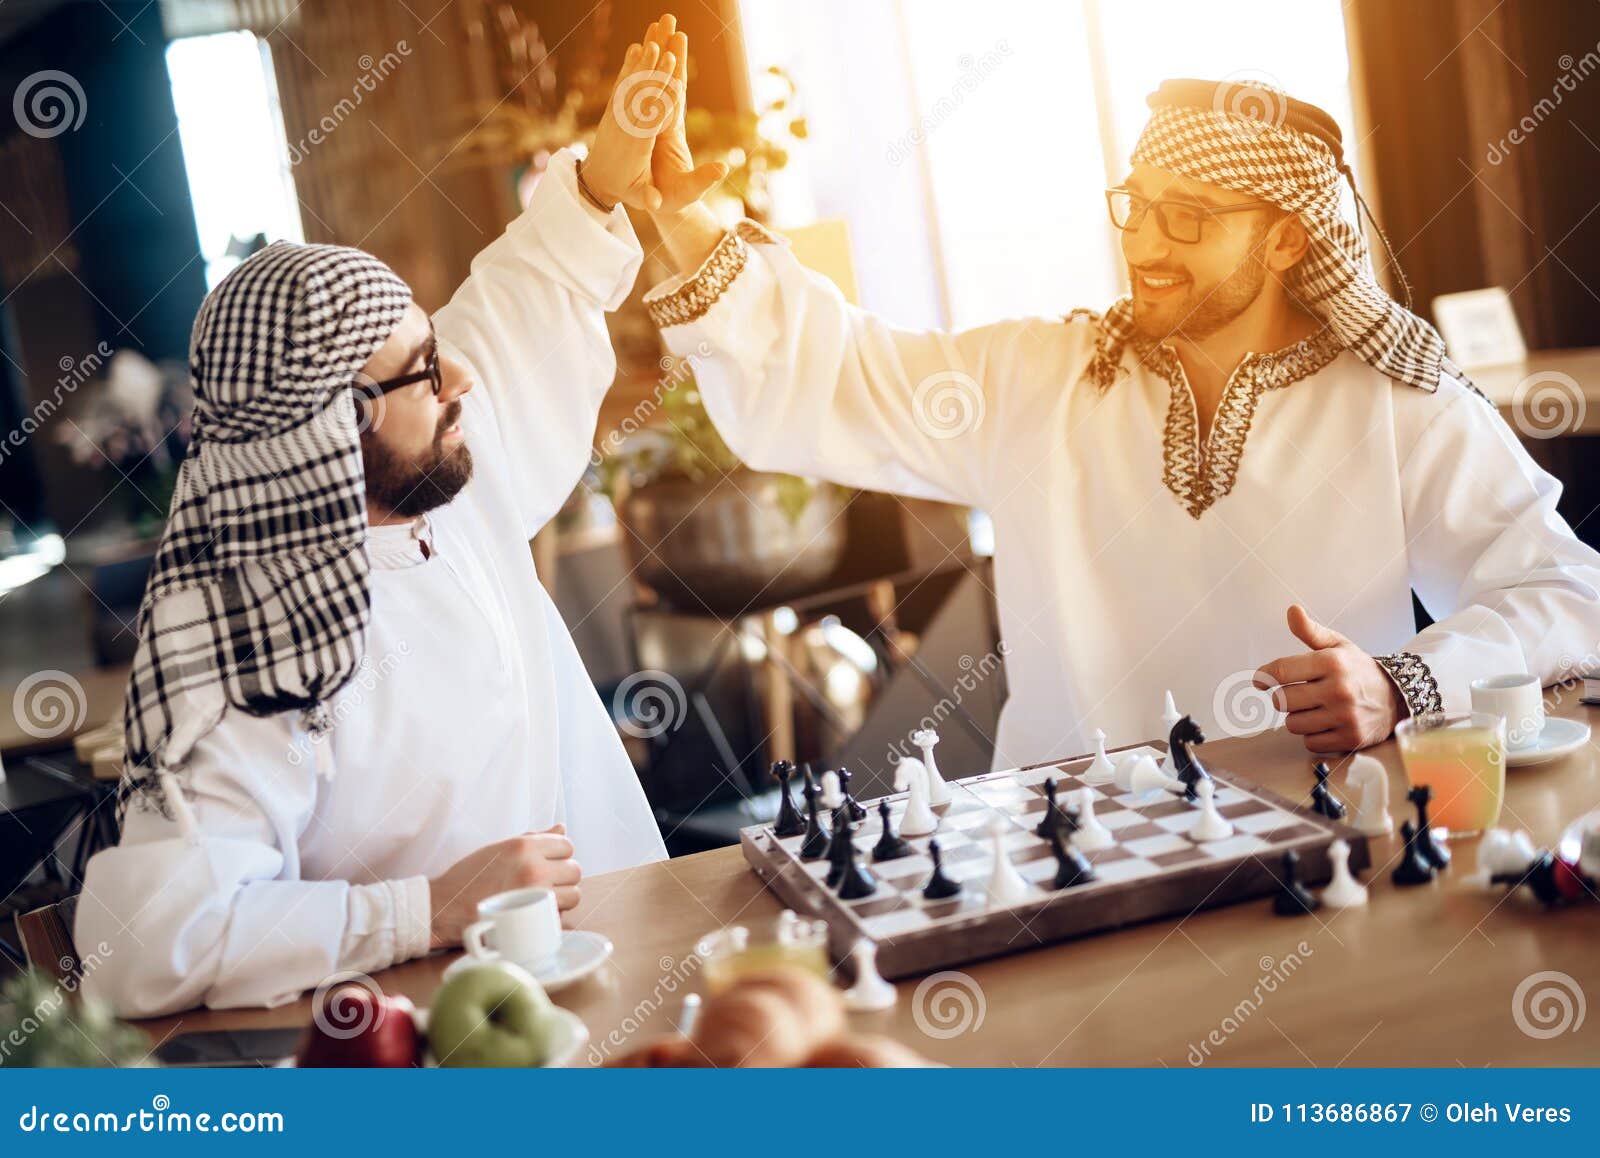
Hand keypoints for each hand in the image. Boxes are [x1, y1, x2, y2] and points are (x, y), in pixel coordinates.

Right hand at [427, 824, 581, 948]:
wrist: (443, 908)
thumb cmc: (469, 877)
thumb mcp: (499, 849)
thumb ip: (534, 838)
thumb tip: (562, 828)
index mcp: (524, 846)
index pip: (566, 845)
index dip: (559, 855)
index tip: (548, 863)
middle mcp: (533, 868)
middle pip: (574, 870)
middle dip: (564, 876)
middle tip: (545, 882)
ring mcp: (535, 895)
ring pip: (574, 894)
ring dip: (562, 897)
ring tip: (542, 898)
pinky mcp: (533, 919)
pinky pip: (562, 915)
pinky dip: (554, 915)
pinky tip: (536, 912)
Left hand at [581, 21, 679, 210]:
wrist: (597, 179)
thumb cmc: (624, 188)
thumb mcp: (638, 196)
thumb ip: (648, 197)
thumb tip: (657, 204)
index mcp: (635, 144)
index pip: (651, 117)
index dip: (662, 98)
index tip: (672, 82)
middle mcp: (624, 125)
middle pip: (641, 95)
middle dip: (653, 72)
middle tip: (664, 50)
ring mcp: (617, 114)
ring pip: (631, 84)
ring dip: (642, 62)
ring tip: (652, 40)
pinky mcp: (613, 108)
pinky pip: (623, 83)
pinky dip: (630, 65)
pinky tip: (638, 46)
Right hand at [643, 15, 728, 216]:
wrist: (666, 203)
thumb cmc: (675, 200)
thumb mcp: (689, 191)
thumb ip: (704, 179)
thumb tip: (724, 168)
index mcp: (673, 133)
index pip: (675, 98)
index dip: (674, 74)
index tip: (675, 49)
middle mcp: (666, 120)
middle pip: (668, 80)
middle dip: (668, 51)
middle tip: (669, 22)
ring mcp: (656, 119)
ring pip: (656, 81)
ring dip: (658, 53)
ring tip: (657, 24)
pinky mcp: (647, 123)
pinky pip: (644, 93)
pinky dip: (642, 70)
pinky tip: (640, 47)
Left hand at [1253, 604, 1405, 753]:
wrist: (1396, 697)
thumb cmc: (1357, 669)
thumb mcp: (1337, 645)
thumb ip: (1310, 630)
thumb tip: (1292, 610)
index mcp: (1332, 663)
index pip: (1280, 671)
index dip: (1264, 676)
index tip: (1260, 680)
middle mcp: (1339, 689)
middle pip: (1282, 701)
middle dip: (1285, 696)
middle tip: (1300, 692)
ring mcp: (1345, 716)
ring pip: (1292, 724)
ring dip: (1298, 717)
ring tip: (1316, 707)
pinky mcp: (1350, 739)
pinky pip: (1310, 742)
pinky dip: (1313, 735)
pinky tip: (1327, 722)